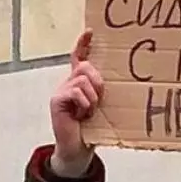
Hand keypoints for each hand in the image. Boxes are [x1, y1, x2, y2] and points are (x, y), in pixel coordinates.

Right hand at [49, 29, 102, 177]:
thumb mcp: (102, 108)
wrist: (78, 150)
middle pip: (85, 67)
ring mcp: (61, 91)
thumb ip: (104, 93)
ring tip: (90, 112)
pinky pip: (76, 92)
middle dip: (97, 81)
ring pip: (82, 80)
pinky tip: (82, 115)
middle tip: (99, 100)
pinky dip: (84, 103)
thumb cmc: (93, 129)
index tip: (90, 31)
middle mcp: (68, 83)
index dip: (83, 44)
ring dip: (92, 98)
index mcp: (79, 83)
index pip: (78, 58)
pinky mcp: (57, 100)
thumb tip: (124, 82)